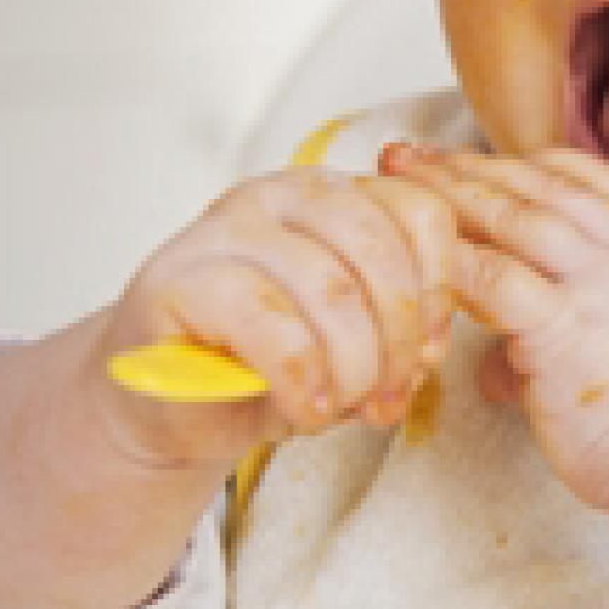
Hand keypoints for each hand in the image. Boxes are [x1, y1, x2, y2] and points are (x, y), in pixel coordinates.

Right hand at [93, 166, 457, 473]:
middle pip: (379, 249)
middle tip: (389, 397)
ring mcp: (225, 231)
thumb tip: (429, 351)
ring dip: (354, 368)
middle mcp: (282, 196)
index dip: (439, 289)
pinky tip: (305, 413)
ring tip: (343, 408)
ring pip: (331, 290)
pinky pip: (273, 329)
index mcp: (336, 196)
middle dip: (400, 338)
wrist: (170, 406)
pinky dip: (304, 382)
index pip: (418, 211)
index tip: (432, 353)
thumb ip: (399, 330)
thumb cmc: (270, 365)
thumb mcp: (357, 341)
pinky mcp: (179, 280)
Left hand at [381, 144, 608, 522]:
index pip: (586, 182)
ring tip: (400, 178)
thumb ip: (558, 343)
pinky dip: (451, 259)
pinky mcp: (565, 325)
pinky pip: (495, 276)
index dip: (524, 166)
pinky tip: (414, 253)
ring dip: (450, 192)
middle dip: (468, 165)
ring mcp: (598, 285)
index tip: (475, 161)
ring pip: (514, 214)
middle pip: (539, 186)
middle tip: (410, 154)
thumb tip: (501, 366)